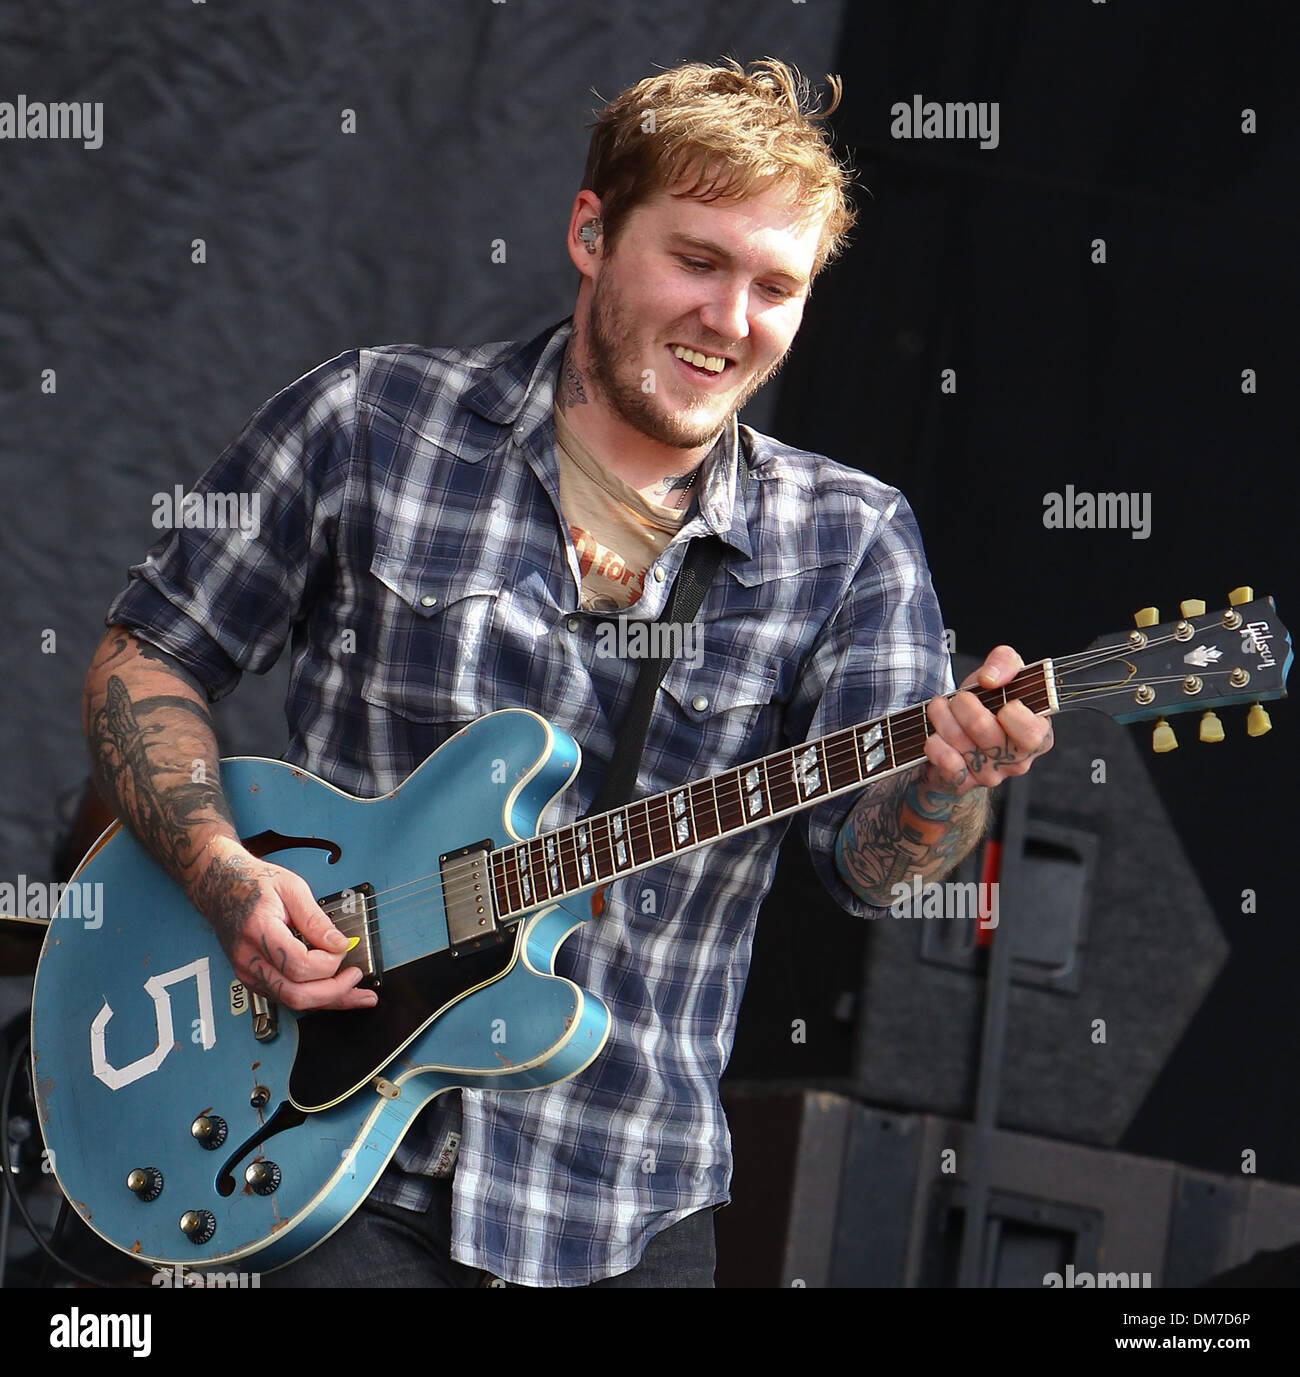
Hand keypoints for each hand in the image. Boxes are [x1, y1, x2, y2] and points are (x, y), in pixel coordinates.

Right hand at [188, 837, 377, 1011]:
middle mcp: (249, 959)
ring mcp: (248, 972)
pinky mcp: (253, 978)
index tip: (343, 947)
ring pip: (292, 1002)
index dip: (328, 962)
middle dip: (334, 991)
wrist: (221, 886)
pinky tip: (335, 992)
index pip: (299, 965)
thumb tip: (339, 943)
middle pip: (296, 994)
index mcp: (258, 931)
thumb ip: (315, 918)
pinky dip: (314, 997)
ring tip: (358, 995)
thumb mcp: (291, 888)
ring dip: (328, 1001)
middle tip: (357, 976)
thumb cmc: (254, 883)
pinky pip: (286, 996)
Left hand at [921, 645, 1053, 795]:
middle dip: (963, 705)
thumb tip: (991, 678)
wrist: (956, 736)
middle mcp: (1017, 760)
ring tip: (940, 708)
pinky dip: (935, 745)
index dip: (1012, 714)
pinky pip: (948, 765)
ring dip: (943, 718)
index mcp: (1038, 735)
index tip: (1001, 702)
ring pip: (960, 743)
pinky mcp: (963, 784)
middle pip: (986, 731)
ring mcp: (990, 775)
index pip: (1032, 733)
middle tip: (958, 698)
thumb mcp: (999, 676)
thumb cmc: (984, 706)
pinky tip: (935, 735)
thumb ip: (1005, 663)